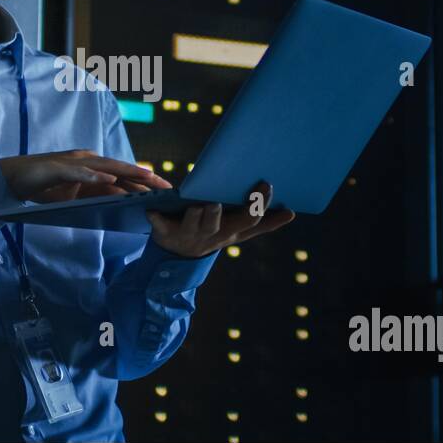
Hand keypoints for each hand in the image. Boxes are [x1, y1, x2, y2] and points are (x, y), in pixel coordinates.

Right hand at [0, 149, 172, 203]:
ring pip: (105, 167)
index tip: (165, 192)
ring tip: (148, 178)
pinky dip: (95, 175)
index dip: (144, 183)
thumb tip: (120, 204)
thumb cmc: (43, 187)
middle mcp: (85, 161)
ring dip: (127, 172)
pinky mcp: (57, 168)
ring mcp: (72, 163)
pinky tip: (110, 180)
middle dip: (145, 177)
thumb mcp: (74, 196)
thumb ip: (95, 196)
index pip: (122, 176)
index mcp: (91, 168)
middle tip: (167, 187)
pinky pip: (79, 172)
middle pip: (120, 169)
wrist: (12, 180)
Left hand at [145, 180, 294, 257]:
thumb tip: (291, 213)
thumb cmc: (213, 233)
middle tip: (220, 201)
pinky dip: (156, 219)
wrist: (179, 255)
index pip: (249, 222)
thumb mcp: (237, 231)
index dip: (259, 207)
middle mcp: (212, 234)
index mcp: (230, 231)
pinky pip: (161, 226)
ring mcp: (189, 234)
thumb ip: (262, 222)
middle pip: (220, 224)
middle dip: (221, 213)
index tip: (268, 187)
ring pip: (195, 224)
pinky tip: (151, 211)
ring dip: (196, 215)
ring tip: (199, 205)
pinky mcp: (166, 233)